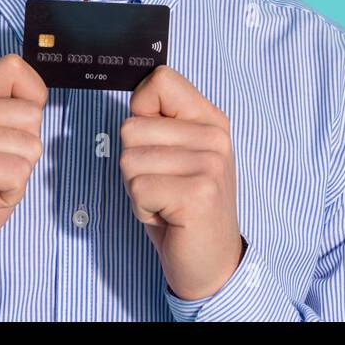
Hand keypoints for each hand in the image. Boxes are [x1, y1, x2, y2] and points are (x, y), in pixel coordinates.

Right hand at [0, 54, 47, 275]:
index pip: (11, 67)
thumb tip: (38, 99)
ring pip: (30, 144)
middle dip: (25, 150)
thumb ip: (7, 114)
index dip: (31, 97)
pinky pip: (19, 171)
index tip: (16, 129)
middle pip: (30, 112)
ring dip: (18, 175)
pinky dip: (12, 193)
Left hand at [120, 65, 243, 299]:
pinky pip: (137, 187)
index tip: (156, 143)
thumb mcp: (175, 156)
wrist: (213, 264)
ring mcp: (210, 165)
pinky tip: (168, 218)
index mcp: (210, 120)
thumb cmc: (182, 208)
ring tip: (166, 202)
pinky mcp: (198, 194)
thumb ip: (160, 123)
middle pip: (132, 126)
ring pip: (129, 159)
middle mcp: (215, 137)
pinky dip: (142, 208)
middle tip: (163, 187)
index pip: (161, 80)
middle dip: (134, 163)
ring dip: (137, 188)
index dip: (141, 109)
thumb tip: (136, 98)